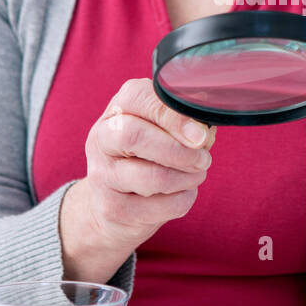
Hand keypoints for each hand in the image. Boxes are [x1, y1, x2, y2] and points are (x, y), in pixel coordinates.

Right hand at [59, 77, 215, 280]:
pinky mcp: (111, 208)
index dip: (174, 117)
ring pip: (153, 177)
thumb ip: (185, 122)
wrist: (115, 201)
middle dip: (179, 151)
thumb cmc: (150, 154)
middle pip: (135, 136)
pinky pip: (162, 206)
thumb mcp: (164, 129)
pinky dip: (183, 199)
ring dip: (187, 178)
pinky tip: (180, 193)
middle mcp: (102, 137)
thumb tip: (203, 134)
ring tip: (196, 174)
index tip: (201, 136)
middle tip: (203, 160)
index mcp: (118, 108)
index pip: (139, 98)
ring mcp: (102, 174)